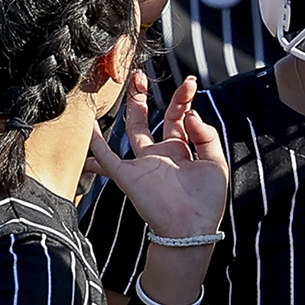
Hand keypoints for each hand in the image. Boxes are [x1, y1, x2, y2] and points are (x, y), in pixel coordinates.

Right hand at [88, 72, 228, 243]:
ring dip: (131, 108)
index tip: (189, 83)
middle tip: (141, 75)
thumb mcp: (215, 163)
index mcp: (180, 151)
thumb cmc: (206, 202)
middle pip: (148, 119)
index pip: (177, 117)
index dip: (182, 99)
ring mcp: (142, 163)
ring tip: (130, 84)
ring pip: (131, 130)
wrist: (191, 229)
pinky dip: (96, 143)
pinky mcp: (128, 176)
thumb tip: (191, 114)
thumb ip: (206, 136)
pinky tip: (88, 126)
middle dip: (144, 96)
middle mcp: (158, 154)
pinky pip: (107, 157)